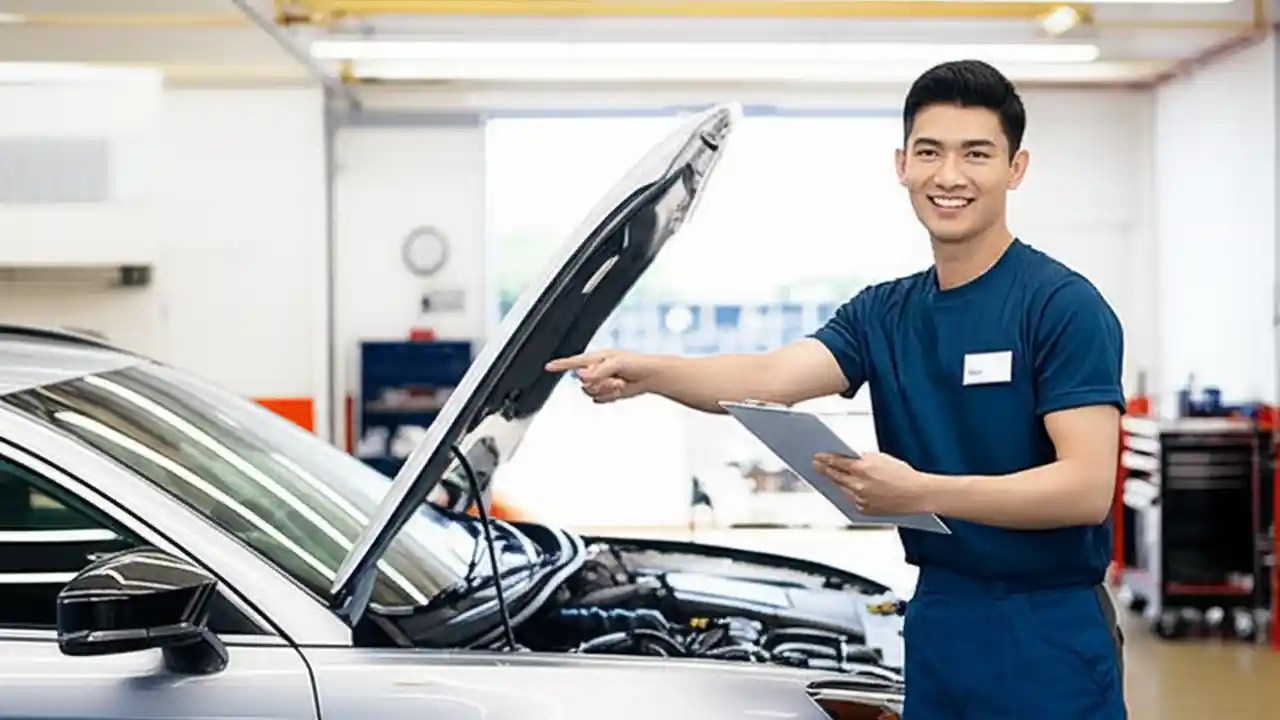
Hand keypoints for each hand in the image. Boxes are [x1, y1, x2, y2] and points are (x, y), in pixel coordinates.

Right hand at [544, 349, 654, 403]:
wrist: (649, 376)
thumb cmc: (636, 363)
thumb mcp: (617, 363)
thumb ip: (598, 371)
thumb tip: (582, 376)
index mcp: (596, 359)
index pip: (573, 362)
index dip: (560, 365)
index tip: (548, 367)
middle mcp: (595, 370)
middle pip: (584, 383)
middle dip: (600, 384)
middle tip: (615, 379)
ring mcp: (600, 382)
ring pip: (590, 392)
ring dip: (606, 390)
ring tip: (619, 384)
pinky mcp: (606, 392)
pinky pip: (599, 399)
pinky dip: (610, 397)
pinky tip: (619, 390)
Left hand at [812, 452, 932, 515]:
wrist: (917, 494)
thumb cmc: (903, 475)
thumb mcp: (881, 458)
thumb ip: (863, 459)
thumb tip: (850, 459)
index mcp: (862, 469)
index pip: (837, 462)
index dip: (825, 458)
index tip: (817, 456)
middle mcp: (858, 485)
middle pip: (834, 476)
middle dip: (823, 470)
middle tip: (815, 465)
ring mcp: (860, 499)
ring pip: (841, 489)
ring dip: (834, 482)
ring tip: (826, 476)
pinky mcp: (864, 510)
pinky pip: (851, 500)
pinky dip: (848, 493)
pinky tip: (844, 488)